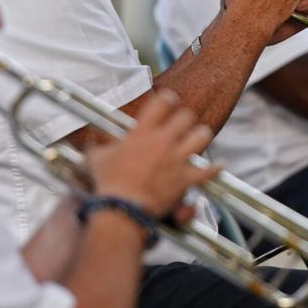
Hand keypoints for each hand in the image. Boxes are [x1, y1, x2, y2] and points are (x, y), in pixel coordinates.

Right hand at [83, 89, 219, 218]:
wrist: (122, 209)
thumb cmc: (108, 184)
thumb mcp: (96, 159)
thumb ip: (96, 147)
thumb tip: (88, 142)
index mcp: (142, 131)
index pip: (162, 102)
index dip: (168, 99)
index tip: (168, 101)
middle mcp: (163, 140)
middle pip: (186, 117)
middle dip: (185, 119)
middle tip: (182, 123)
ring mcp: (177, 159)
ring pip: (201, 136)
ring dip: (200, 136)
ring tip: (199, 137)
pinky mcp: (186, 179)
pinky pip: (208, 171)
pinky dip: (215, 168)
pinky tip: (219, 165)